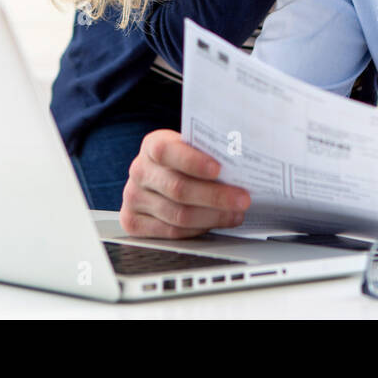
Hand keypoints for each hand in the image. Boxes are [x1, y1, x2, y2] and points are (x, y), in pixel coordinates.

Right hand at [119, 130, 250, 237]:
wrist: (160, 175)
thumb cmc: (184, 161)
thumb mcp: (193, 148)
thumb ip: (209, 151)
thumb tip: (243, 160)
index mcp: (152, 145)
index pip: (166, 151)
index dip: (193, 161)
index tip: (219, 169)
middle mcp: (139, 171)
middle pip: (178, 188)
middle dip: (215, 196)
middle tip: (242, 199)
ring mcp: (134, 198)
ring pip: (177, 215)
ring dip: (212, 216)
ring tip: (235, 214)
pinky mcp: (134, 222)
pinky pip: (171, 232)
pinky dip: (197, 230)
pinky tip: (215, 223)